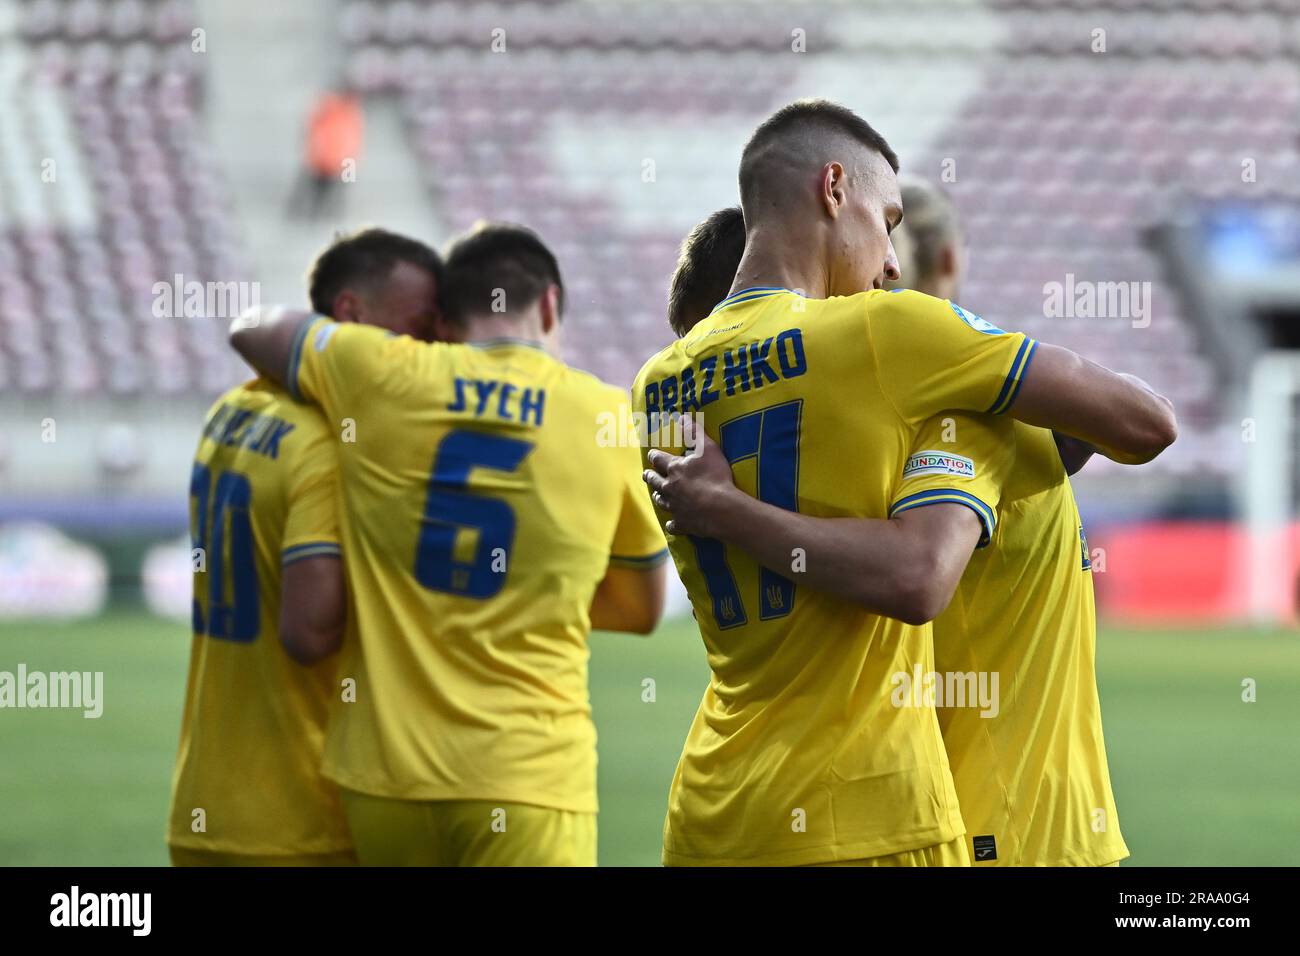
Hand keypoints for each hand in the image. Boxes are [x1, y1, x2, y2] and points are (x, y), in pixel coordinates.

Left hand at [643, 420, 740, 537]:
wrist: (721, 508)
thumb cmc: (715, 476)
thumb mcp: (707, 448)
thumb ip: (694, 432)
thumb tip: (682, 417)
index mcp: (674, 469)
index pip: (658, 459)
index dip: (654, 456)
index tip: (651, 454)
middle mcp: (669, 488)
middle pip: (654, 481)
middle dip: (650, 476)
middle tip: (645, 474)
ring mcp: (674, 507)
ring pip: (660, 501)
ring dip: (658, 496)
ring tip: (656, 495)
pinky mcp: (682, 523)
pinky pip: (673, 525)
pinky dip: (671, 523)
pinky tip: (671, 524)